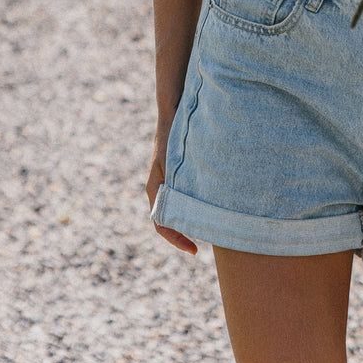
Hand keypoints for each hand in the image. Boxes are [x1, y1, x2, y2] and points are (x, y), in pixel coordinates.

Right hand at [146, 134, 197, 254]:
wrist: (172, 112)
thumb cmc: (172, 135)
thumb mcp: (172, 162)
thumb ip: (173, 184)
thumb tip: (179, 209)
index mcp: (155, 188)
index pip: (162, 224)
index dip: (177, 240)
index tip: (194, 250)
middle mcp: (158, 187)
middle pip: (168, 220)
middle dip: (183, 234)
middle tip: (200, 246)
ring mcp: (166, 181)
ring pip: (174, 209)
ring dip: (187, 221)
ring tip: (207, 230)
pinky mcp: (175, 173)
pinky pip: (180, 196)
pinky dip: (190, 207)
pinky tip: (206, 207)